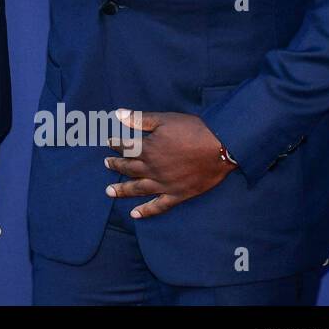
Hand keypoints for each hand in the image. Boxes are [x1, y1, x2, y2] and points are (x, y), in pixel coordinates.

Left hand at [104, 109, 234, 218]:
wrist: (221, 147)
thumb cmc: (193, 130)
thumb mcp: (164, 120)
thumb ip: (139, 119)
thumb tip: (118, 114)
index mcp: (148, 150)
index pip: (126, 148)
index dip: (116, 144)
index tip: (109, 143)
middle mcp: (152, 169)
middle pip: (129, 169)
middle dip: (115, 166)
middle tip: (106, 165)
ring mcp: (164, 184)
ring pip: (138, 189)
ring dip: (122, 190)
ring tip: (109, 192)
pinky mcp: (178, 194)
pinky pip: (159, 206)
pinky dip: (146, 211)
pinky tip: (134, 214)